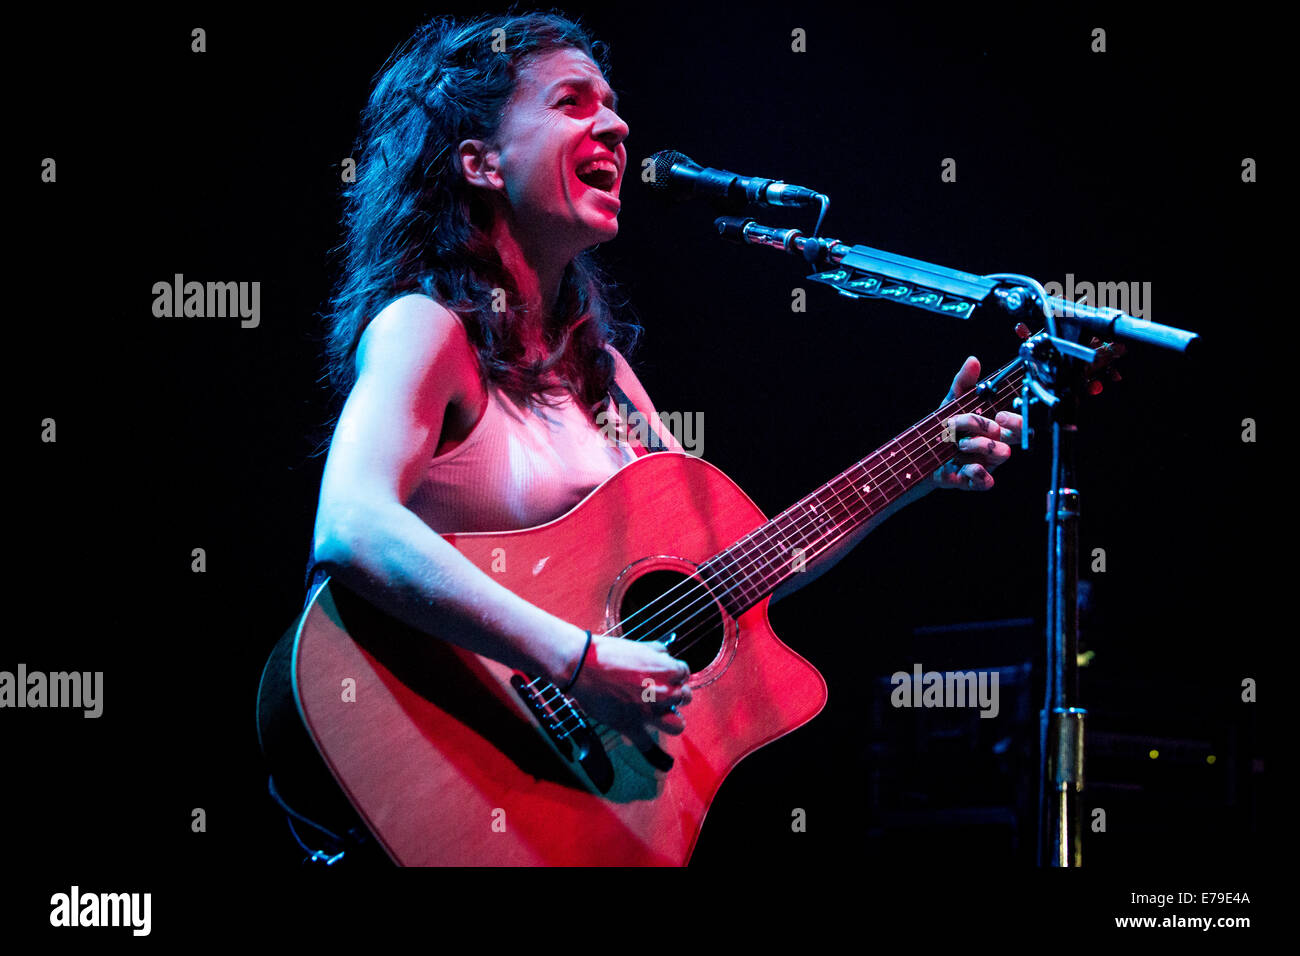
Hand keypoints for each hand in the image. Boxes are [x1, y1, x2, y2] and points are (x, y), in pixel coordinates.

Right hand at [568, 635, 691, 751]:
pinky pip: (649, 749)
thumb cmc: (608, 653)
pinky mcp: (631, 726)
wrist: (582, 666)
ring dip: (672, 719)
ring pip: (677, 725)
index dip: (675, 672)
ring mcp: (648, 713)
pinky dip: (658, 757)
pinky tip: (665, 764)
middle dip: (676, 693)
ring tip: (663, 715)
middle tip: (661, 691)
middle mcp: (662, 693)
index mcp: (666, 670)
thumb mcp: (640, 645)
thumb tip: (665, 657)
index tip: (664, 673)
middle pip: (685, 697)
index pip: (684, 673)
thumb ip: (657, 652)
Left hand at [930, 356, 1021, 491]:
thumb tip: (973, 361)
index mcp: (996, 426)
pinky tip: (963, 466)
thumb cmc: (944, 428)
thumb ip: (963, 383)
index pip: (1020, 422)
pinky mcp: (974, 480)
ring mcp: (988, 463)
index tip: (1000, 413)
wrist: (920, 454)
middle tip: (967, 423)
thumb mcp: (951, 403)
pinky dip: (978, 473)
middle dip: (988, 426)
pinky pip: (987, 481)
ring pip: (1001, 454)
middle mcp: (996, 444)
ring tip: (958, 443)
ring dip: (979, 445)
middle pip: (1014, 436)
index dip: (1017, 418)